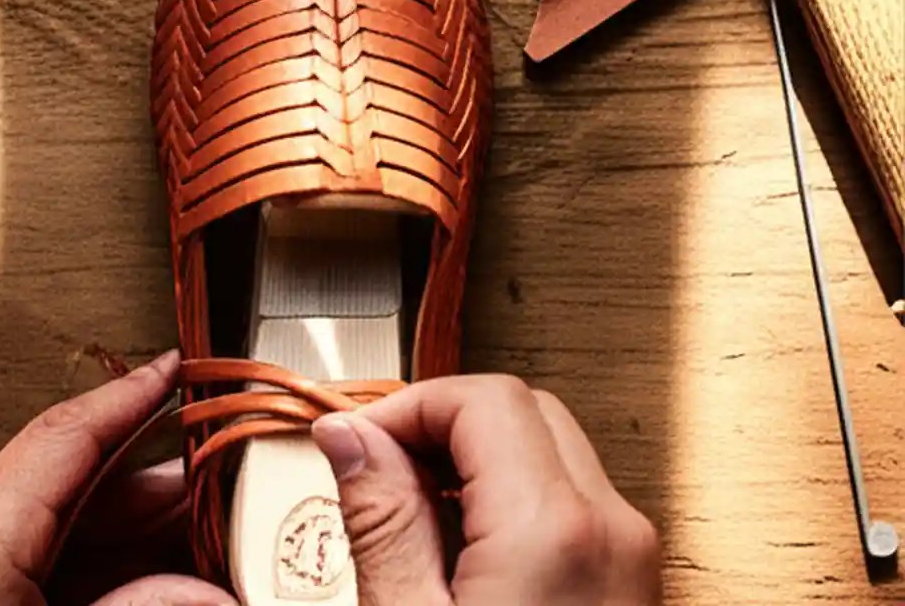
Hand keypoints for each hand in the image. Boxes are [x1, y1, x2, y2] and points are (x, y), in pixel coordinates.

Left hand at [0, 350, 234, 605]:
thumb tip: (206, 596)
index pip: (67, 437)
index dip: (132, 400)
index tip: (176, 370)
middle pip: (68, 487)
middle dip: (151, 496)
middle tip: (220, 504)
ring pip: (48, 527)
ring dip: (123, 541)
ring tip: (193, 561)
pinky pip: (19, 562)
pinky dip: (82, 571)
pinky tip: (137, 590)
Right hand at [311, 375, 659, 604]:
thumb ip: (380, 522)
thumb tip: (349, 440)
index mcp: (554, 531)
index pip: (481, 396)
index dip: (406, 406)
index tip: (355, 442)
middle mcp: (611, 530)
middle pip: (520, 410)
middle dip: (440, 426)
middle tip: (378, 473)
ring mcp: (630, 557)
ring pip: (547, 451)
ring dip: (473, 463)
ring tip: (411, 524)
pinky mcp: (630, 583)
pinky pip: (569, 504)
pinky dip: (509, 504)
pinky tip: (461, 559)